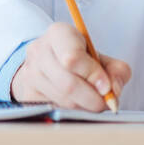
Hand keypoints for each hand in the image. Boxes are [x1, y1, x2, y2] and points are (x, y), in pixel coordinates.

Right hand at [10, 22, 130, 110]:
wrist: (47, 60)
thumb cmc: (78, 57)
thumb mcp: (100, 56)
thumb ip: (116, 70)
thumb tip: (113, 91)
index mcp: (58, 33)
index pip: (72, 57)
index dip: (93, 75)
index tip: (106, 86)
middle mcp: (39, 50)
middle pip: (68, 83)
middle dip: (92, 98)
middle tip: (105, 102)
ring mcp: (30, 73)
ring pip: (62, 99)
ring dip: (84, 106)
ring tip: (93, 101)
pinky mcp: (27, 93)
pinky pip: (54, 109)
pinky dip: (71, 111)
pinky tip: (77, 104)